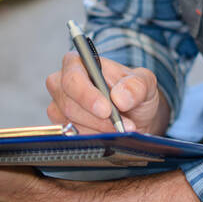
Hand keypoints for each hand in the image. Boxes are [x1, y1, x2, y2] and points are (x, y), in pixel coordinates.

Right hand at [45, 51, 169, 134]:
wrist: (133, 116)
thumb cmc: (133, 93)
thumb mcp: (144, 84)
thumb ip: (136, 86)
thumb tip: (120, 97)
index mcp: (78, 63)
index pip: (73, 78)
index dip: (87, 95)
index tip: (106, 110)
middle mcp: (62, 82)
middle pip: (69, 104)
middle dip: (98, 119)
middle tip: (122, 126)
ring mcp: (58, 105)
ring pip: (71, 123)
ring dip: (98, 130)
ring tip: (120, 129)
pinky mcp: (60, 125)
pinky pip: (72, 137)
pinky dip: (93, 139)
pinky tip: (108, 136)